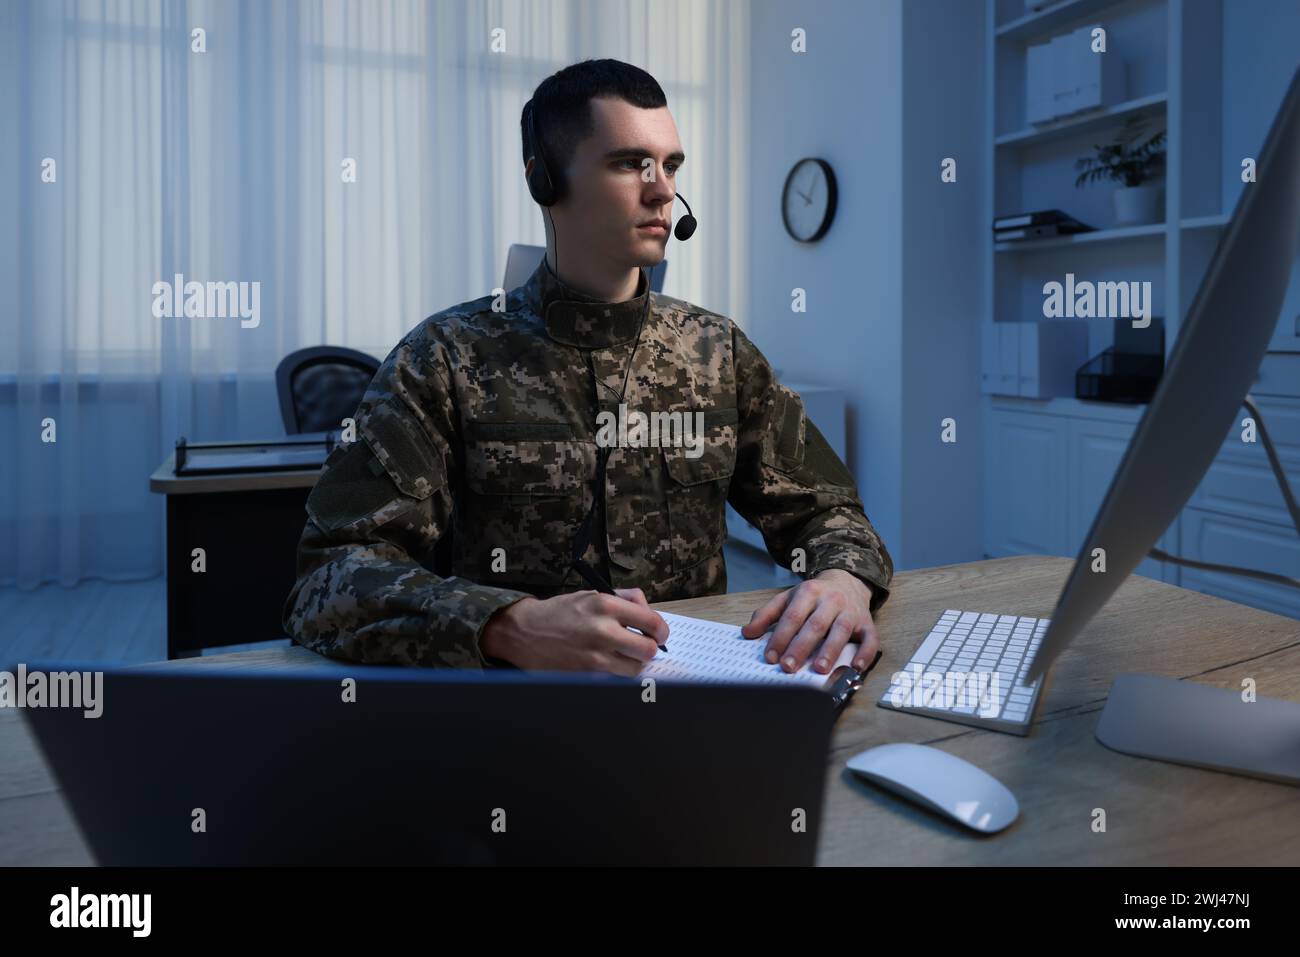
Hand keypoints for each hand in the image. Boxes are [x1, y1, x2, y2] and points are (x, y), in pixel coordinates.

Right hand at [480, 588, 667, 676]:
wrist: (525, 631)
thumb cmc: (560, 612)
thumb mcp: (591, 595)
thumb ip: (623, 599)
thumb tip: (648, 611)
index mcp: (606, 605)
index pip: (652, 621)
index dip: (661, 630)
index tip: (659, 633)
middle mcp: (603, 630)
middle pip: (649, 650)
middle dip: (651, 649)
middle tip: (645, 647)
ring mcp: (594, 656)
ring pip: (635, 669)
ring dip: (634, 663)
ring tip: (624, 655)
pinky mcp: (586, 674)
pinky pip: (615, 678)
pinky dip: (616, 673)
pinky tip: (607, 663)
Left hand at [740, 569, 878, 674]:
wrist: (847, 581)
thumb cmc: (814, 596)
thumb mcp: (787, 598)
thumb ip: (766, 615)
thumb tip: (747, 633)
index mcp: (809, 592)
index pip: (793, 616)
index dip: (781, 637)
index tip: (771, 657)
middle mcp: (831, 600)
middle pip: (815, 624)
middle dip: (801, 647)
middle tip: (788, 667)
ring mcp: (851, 611)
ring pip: (842, 630)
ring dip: (831, 650)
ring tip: (820, 669)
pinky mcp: (867, 622)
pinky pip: (870, 638)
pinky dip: (865, 653)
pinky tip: (856, 666)